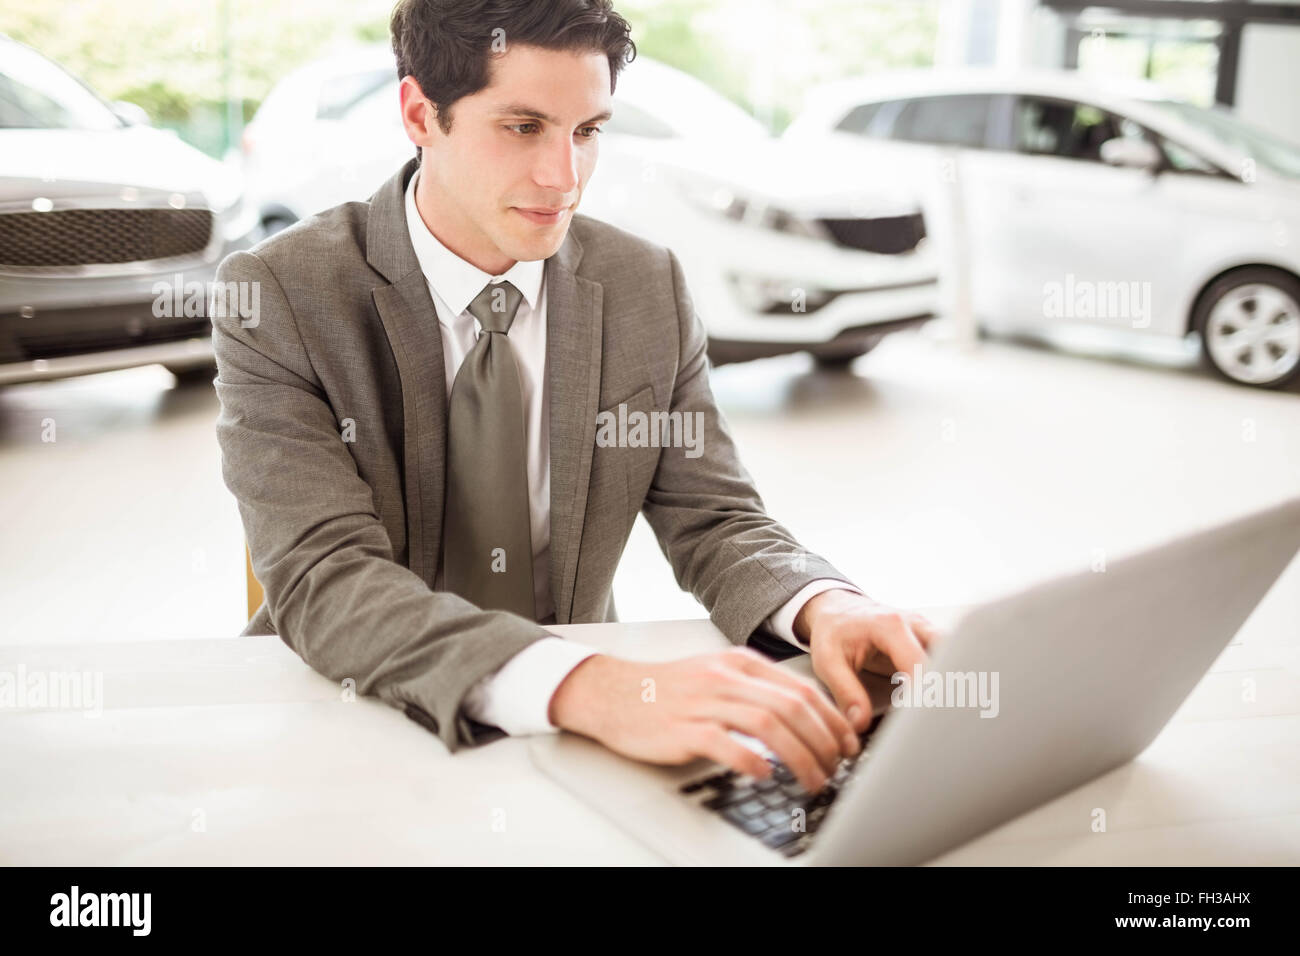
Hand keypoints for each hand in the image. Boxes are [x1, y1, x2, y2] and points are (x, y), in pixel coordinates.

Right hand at [548, 648, 860, 792]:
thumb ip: (755, 690)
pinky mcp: (683, 728)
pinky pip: (726, 742)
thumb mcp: (715, 676)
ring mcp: (704, 701)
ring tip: (813, 780)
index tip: (848, 744)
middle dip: (824, 741)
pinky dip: (752, 760)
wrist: (611, 692)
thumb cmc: (666, 691)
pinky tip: (766, 774)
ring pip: (769, 724)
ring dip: (800, 756)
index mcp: (739, 664)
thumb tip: (803, 719)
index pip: (801, 688)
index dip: (832, 719)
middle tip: (837, 769)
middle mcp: (725, 678)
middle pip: (792, 706)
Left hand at [795, 589, 943, 731]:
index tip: (921, 722)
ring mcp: (926, 631)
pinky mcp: (930, 640)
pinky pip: (950, 660)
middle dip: (949, 690)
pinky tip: (944, 703)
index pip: (921, 665)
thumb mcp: (828, 662)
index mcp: (891, 626)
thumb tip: (861, 723)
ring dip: (953, 684)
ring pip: (957, 657)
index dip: (925, 696)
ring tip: (947, 715)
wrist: (838, 610)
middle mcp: (916, 624)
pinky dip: (949, 680)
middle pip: (950, 657)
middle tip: (942, 721)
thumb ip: (846, 692)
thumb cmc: (833, 633)